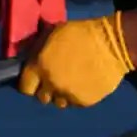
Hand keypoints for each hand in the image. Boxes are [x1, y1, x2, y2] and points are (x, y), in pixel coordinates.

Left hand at [17, 13, 134, 107]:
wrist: (112, 44)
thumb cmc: (80, 33)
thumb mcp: (53, 33)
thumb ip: (38, 49)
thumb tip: (28, 56)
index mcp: (39, 66)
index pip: (25, 87)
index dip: (29, 84)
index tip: (35, 81)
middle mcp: (50, 83)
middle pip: (41, 97)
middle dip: (46, 90)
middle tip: (55, 80)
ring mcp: (67, 94)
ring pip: (58, 102)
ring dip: (61, 94)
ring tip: (71, 83)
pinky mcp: (83, 101)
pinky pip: (74, 103)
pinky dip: (77, 96)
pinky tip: (83, 84)